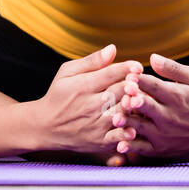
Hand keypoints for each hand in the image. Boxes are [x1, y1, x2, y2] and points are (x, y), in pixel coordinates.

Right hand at [30, 44, 145, 163]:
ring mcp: (95, 125)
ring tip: (145, 101)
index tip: (137, 67)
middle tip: (145, 82)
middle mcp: (90, 105)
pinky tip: (137, 125)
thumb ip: (92, 61)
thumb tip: (113, 48)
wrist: (44, 127)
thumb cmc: (58, 95)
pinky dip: (130, 132)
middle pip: (120, 92)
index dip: (128, 69)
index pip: (111, 73)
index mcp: (83, 86)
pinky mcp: (99, 141)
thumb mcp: (67, 73)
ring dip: (136, 107)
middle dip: (135, 86)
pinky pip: (119, 137)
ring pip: (123, 113)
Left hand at [111, 54, 188, 163]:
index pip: (156, 86)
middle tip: (124, 92)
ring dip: (128, 122)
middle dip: (135, 99)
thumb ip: (173, 68)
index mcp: (176, 96)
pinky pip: (140, 148)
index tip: (130, 73)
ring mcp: (163, 134)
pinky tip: (119, 142)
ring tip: (116, 117)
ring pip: (140, 127)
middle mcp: (169, 116)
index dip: (141, 80)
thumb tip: (152, 57)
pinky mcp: (158, 149)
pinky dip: (130, 146)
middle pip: (148, 107)